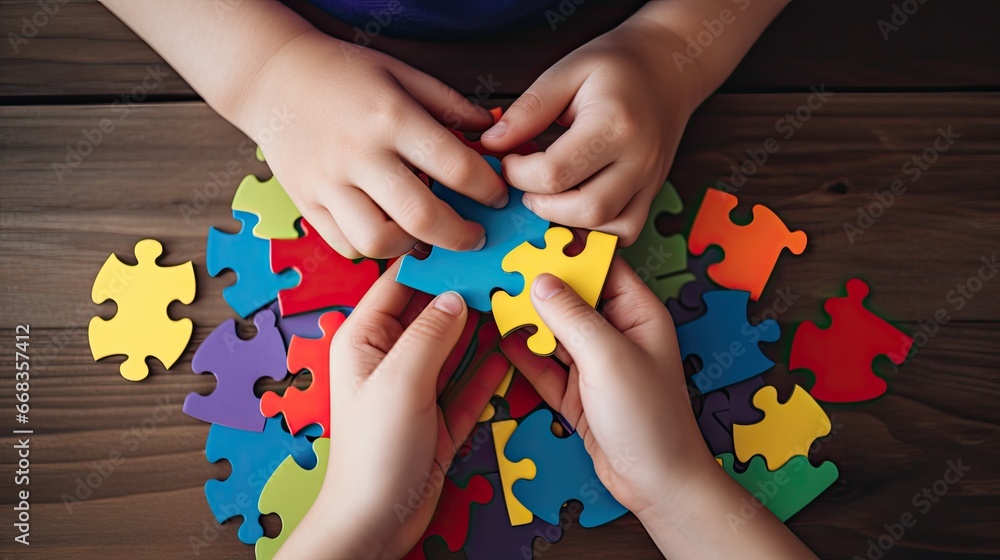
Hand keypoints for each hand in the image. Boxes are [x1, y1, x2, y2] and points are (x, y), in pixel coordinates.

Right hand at [236, 32, 507, 258]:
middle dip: (460, 235)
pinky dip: (374, 248)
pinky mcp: (306, 202)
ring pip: (379, 241)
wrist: (272, 77)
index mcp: (391, 118)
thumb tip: (490, 130)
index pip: (455, 167)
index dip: (488, 189)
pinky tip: (388, 231)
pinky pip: (346, 244)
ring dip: (413, 246)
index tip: (498, 197)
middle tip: (474, 236)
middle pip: (422, 217)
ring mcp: (329, 183)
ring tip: (426, 235)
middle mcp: (360, 155)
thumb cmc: (342, 74)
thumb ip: (448, 103)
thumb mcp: (400, 72)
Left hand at [277, 262, 507, 558]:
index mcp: (364, 339)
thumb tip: (457, 296)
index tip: (466, 243)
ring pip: (455, 346)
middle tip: (503, 269)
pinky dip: (490, 367)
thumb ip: (430, 333)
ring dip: (482, 328)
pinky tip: (513, 347)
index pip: (399, 284)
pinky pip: (470, 381)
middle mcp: (390, 358)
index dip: (432, 262)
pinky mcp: (440, 416)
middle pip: (432, 312)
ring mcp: (417, 387)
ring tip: (515, 300)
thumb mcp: (401, 381)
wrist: (377, 521)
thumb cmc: (373, 454)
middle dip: (465, 293)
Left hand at [480, 19, 697, 244]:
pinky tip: (574, 208)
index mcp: (615, 124)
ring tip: (550, 195)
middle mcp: (639, 159)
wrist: (669, 67)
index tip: (509, 159)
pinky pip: (626, 232)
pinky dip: (597, 232)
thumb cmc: (617, 66)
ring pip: (609, 230)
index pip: (556, 173)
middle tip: (526, 182)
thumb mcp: (567, 72)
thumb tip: (492, 143)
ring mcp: (650, 181)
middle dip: (542, 204)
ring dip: (569, 222)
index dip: (519, 174)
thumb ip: (529, 110)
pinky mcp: (652, 193)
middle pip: (586, 210)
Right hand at [500, 257, 716, 514]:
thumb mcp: (607, 358)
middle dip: (539, 287)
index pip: (601, 266)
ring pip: (554, 331)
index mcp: (637, 313)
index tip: (531, 239)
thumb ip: (572, 317)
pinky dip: (525, 355)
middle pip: (572, 298)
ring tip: (492, 301)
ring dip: (527, 321)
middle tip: (501, 271)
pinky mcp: (578, 392)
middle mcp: (616, 333)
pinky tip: (501, 340)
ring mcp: (595, 364)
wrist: (655, 484)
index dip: (569, 252)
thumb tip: (540, 281)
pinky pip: (545, 366)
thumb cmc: (649, 418)